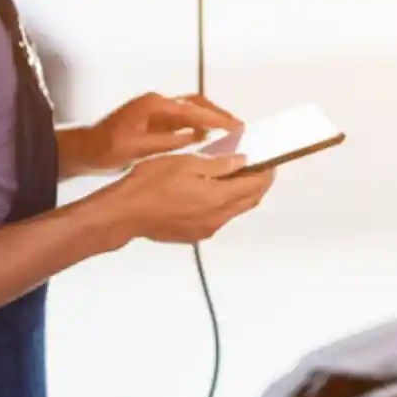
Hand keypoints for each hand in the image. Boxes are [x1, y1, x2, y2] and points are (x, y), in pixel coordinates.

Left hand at [64, 92, 241, 175]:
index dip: (216, 118)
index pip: (193, 109)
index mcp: (154, 105)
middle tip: (239, 128)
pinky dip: (199, 125)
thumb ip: (168, 141)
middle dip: (218, 114)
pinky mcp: (155, 119)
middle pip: (196, 103)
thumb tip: (196, 135)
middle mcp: (158, 102)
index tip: (235, 127)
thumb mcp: (137, 148)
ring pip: (191, 109)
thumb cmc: (107, 149)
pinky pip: (184, 118)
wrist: (86, 149)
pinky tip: (209, 138)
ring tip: (231, 132)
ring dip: (210, 118)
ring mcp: (157, 110)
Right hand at [99, 153, 274, 244]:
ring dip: (240, 195)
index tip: (269, 163)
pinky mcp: (194, 234)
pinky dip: (223, 205)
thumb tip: (241, 162)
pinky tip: (211, 193)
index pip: (255, 185)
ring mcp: (206, 228)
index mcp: (219, 197)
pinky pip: (218, 219)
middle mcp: (218, 217)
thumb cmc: (151, 184)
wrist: (126, 213)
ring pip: (234, 211)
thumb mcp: (187, 163)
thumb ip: (219, 165)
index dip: (266, 173)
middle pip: (250, 201)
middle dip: (258, 185)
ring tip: (234, 178)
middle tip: (258, 169)